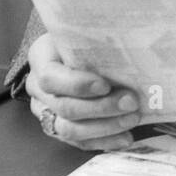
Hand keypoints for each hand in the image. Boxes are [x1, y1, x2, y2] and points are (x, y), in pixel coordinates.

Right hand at [24, 32, 140, 150]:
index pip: (50, 77)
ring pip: (69, 130)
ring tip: (132, 119)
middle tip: (131, 102)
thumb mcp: (85, 32)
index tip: (106, 85)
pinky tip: (125, 137)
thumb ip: (99, 40)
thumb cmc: (85, 39)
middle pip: (64, 107)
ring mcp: (46, 111)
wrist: (74, 50)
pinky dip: (104, 141)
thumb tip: (137, 45)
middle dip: (101, 108)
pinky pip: (79, 142)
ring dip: (105, 127)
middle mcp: (38, 88)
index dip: (78, 85)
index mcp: (41, 58)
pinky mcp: (59, 128)